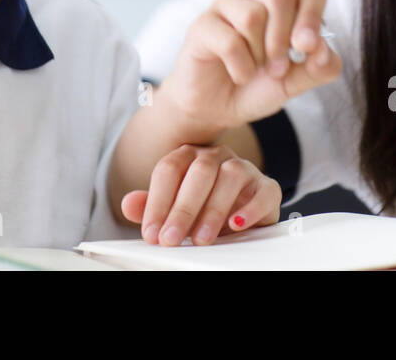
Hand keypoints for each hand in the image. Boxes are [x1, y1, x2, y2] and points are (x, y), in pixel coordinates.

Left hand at [120, 143, 280, 245]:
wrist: (240, 213)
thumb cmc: (202, 208)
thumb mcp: (174, 208)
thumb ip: (151, 205)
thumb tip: (127, 204)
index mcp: (189, 156)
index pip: (169, 170)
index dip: (157, 202)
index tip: (151, 232)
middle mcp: (216, 156)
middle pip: (198, 172)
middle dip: (182, 209)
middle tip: (171, 239)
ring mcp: (244, 168)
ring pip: (230, 176)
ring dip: (213, 210)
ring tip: (201, 239)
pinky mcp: (267, 187)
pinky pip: (263, 191)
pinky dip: (250, 209)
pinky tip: (236, 225)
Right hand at [159, 0, 341, 130]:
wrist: (217, 108)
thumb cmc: (257, 85)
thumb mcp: (296, 82)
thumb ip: (318, 68)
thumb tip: (323, 49)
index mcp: (286, 3)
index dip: (313, 14)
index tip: (306, 47)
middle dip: (284, 39)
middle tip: (278, 68)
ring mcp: (227, 6)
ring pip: (253, 16)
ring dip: (260, 55)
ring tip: (256, 71)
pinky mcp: (202, 25)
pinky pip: (229, 41)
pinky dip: (240, 67)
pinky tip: (238, 74)